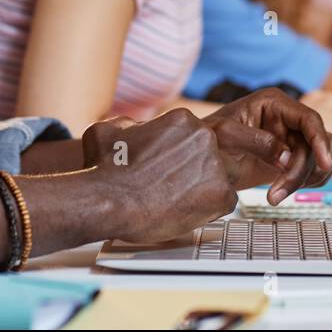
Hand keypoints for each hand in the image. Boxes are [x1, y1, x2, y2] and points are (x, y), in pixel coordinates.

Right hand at [80, 110, 237, 242]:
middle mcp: (203, 137)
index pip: (196, 134)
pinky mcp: (221, 195)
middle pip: (214, 152)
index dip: (185, 152)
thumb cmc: (105, 169)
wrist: (107, 201)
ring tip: (182, 200)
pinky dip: (211, 209)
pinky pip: (227, 200)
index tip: (173, 166)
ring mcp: (215, 165)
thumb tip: (135, 128)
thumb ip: (130, 124)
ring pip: (225, 175)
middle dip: (199, 168)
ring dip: (208, 187)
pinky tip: (187, 211)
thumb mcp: (109, 129)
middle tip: (178, 185)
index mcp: (182, 119)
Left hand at [201, 87, 331, 204]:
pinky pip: (316, 171)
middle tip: (277, 194)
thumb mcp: (224, 136)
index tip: (324, 164)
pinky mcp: (293, 158)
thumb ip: (256, 141)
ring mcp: (292, 138)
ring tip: (277, 193)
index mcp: (273, 103)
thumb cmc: (207, 139)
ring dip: (306, 179)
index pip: (309, 119)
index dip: (320, 141)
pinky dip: (306, 184)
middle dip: (300, 172)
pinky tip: (282, 189)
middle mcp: (288, 118)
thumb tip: (286, 156)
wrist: (200, 159)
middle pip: (317, 144)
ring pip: (322, 158)